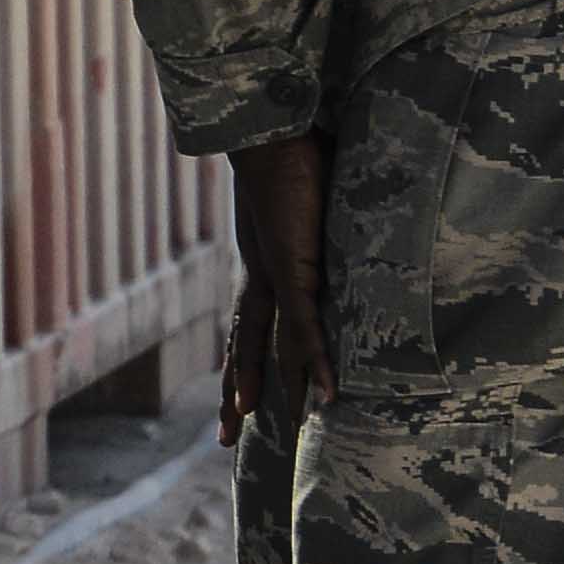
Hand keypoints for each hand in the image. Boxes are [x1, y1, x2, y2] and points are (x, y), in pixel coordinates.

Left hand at [219, 132, 330, 442]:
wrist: (273, 126)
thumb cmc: (296, 148)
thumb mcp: (312, 194)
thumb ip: (322, 214)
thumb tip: (337, 206)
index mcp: (263, 261)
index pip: (250, 322)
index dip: (244, 358)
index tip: (238, 393)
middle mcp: (262, 274)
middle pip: (245, 346)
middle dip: (235, 391)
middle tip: (226, 438)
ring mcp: (276, 275)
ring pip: (270, 347)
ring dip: (270, 388)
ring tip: (268, 428)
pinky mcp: (293, 270)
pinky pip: (305, 326)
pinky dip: (316, 361)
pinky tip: (324, 393)